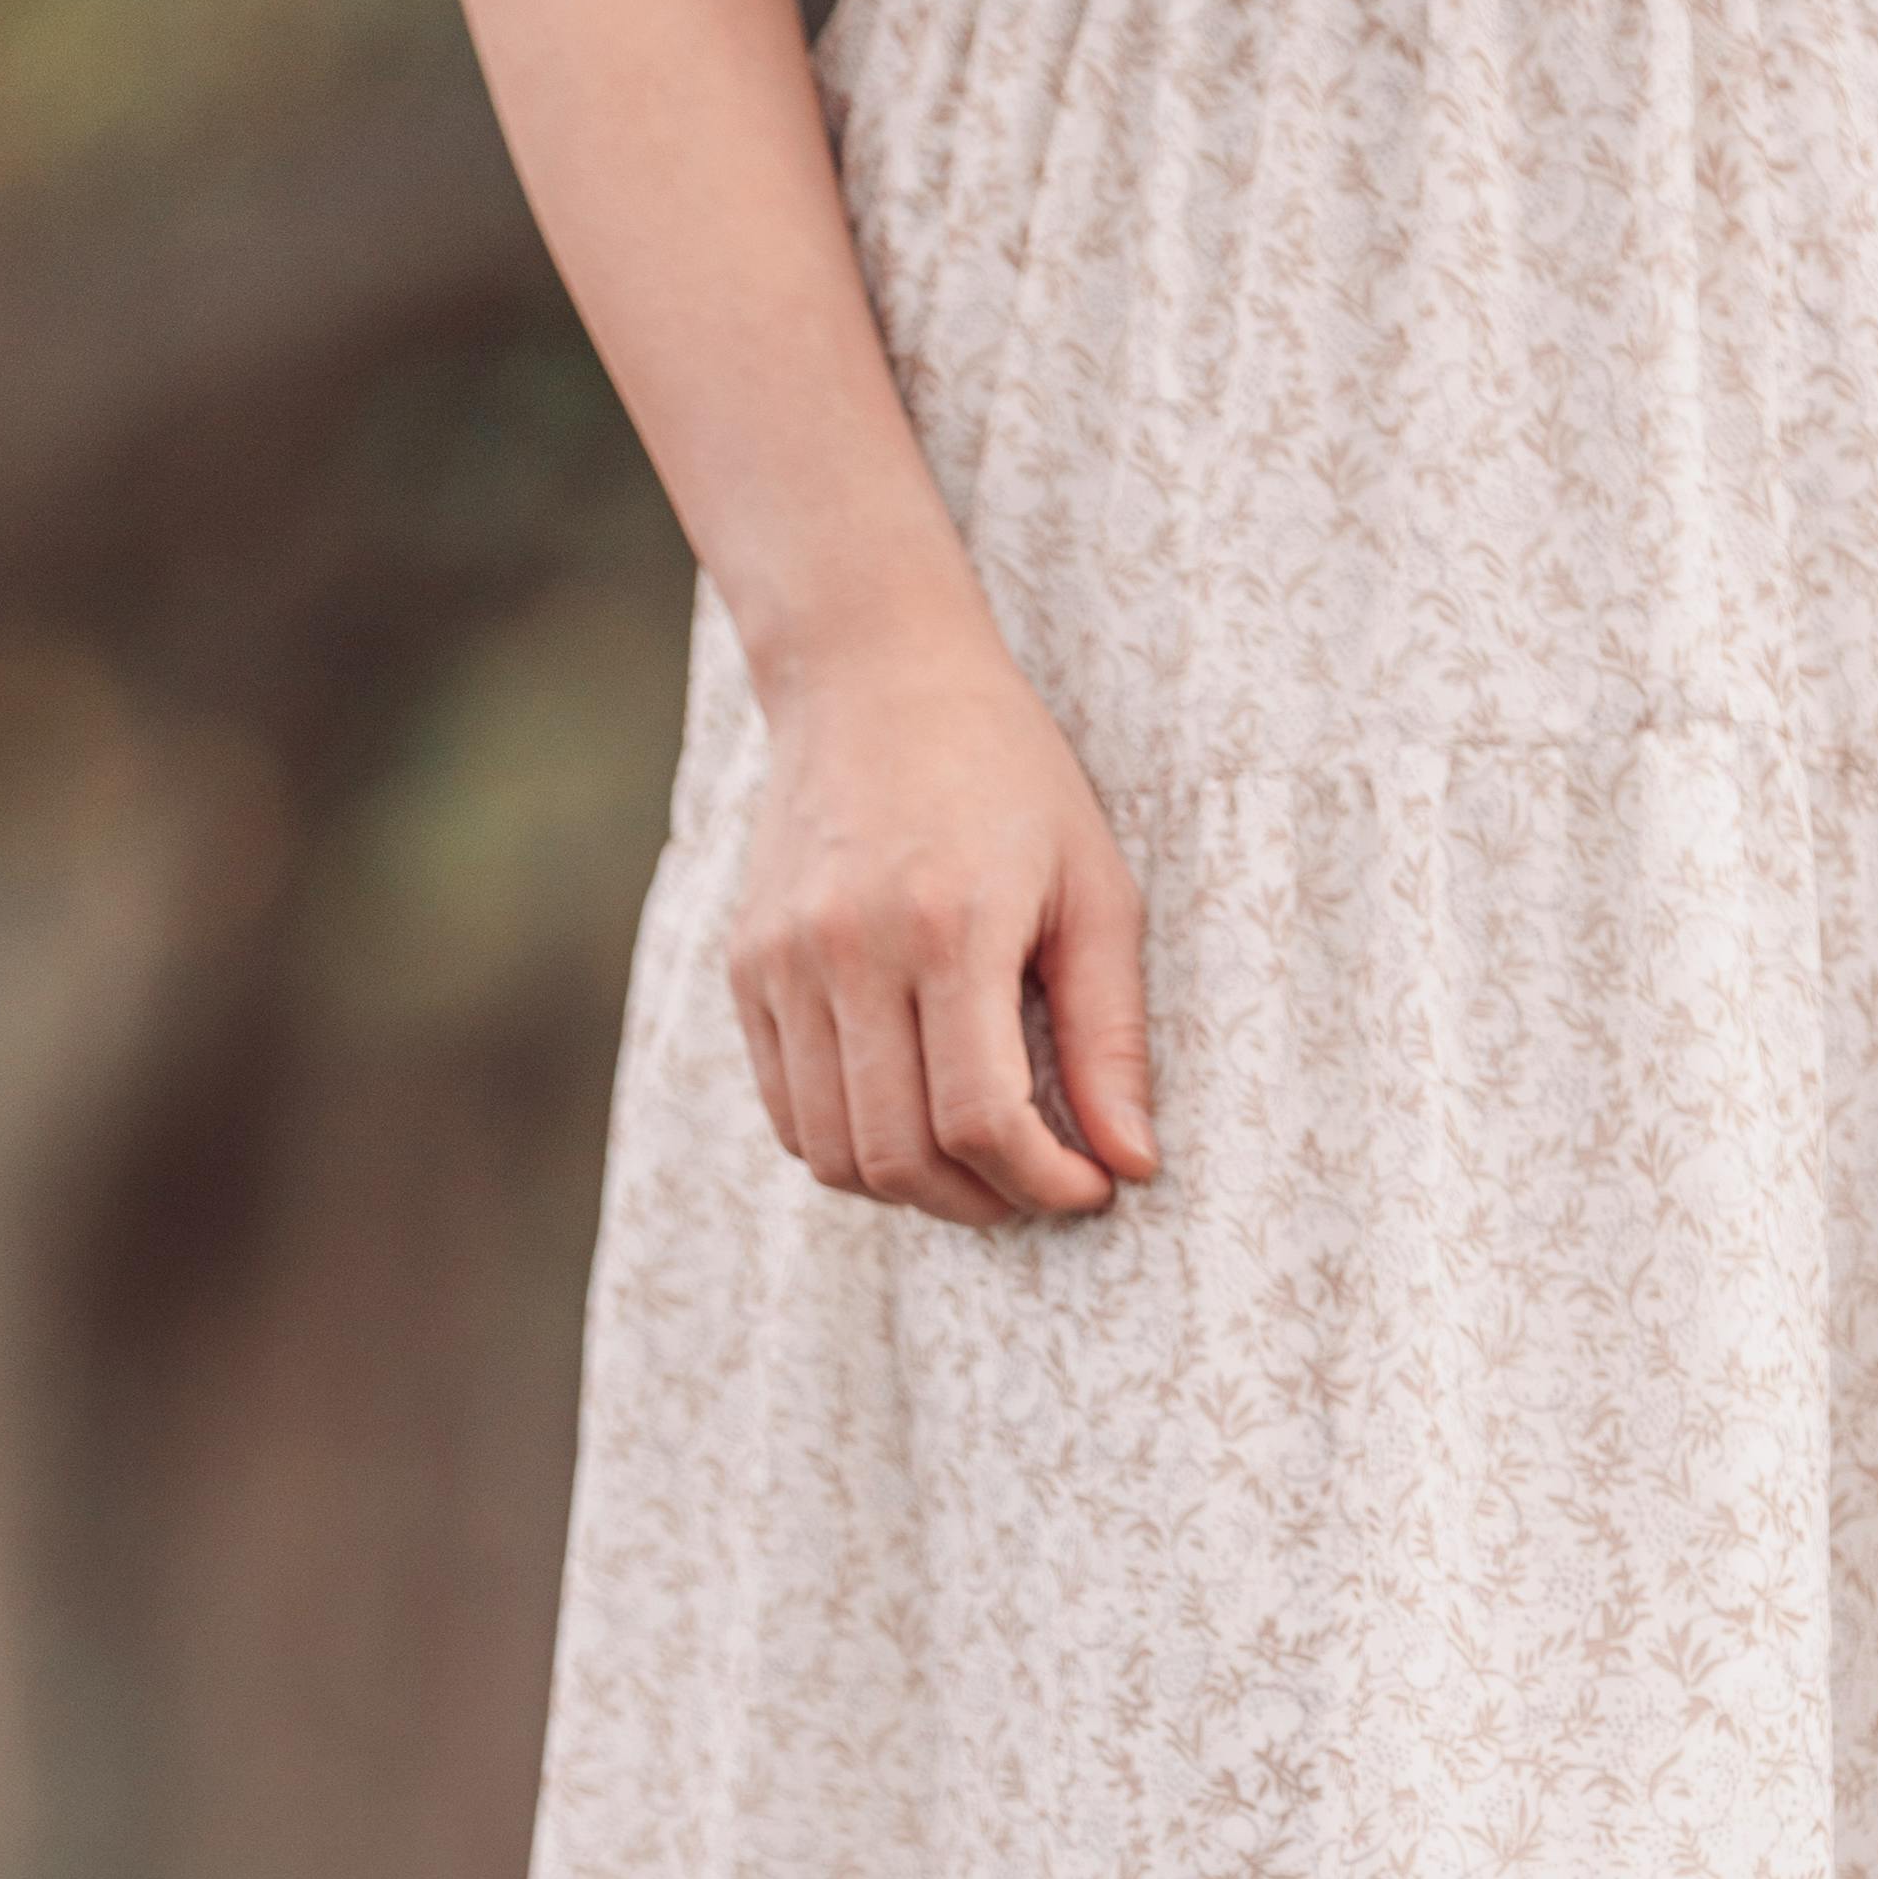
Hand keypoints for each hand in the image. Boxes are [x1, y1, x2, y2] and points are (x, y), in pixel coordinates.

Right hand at [727, 608, 1155, 1225]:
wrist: (875, 676)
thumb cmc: (1009, 776)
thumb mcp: (1097, 889)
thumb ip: (1111, 1034)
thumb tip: (1131, 1162)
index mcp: (950, 925)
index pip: (982, 1118)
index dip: (1042, 1183)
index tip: (1089, 1188)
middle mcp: (850, 948)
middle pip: (900, 1153)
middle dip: (983, 1201)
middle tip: (1038, 1186)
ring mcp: (783, 960)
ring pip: (833, 1151)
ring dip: (914, 1190)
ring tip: (979, 1166)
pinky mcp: (746, 965)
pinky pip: (788, 1112)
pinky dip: (849, 1147)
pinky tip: (911, 1122)